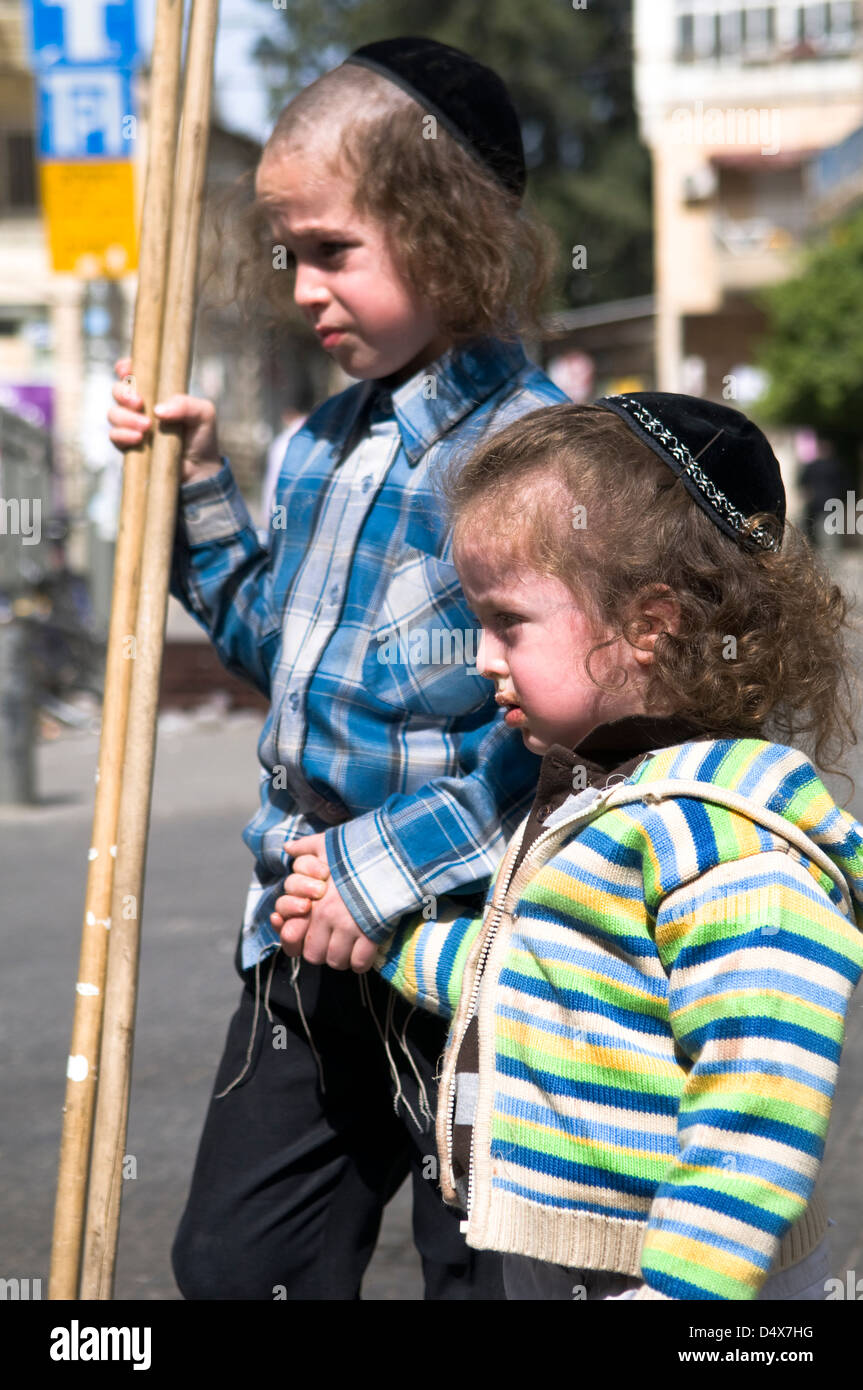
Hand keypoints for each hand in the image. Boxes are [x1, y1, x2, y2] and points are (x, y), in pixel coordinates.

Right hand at [108, 356, 223, 484]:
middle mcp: (140, 406)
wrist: (199, 469)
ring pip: (114, 413)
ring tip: (147, 427)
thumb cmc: (201, 436)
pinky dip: (123, 435)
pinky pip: (114, 436)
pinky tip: (139, 438)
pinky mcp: (128, 445)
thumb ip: (185, 405)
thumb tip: (158, 411)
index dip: (125, 367)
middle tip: (139, 402)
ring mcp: (132, 425)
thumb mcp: (203, 414)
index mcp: (156, 390)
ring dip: (126, 417)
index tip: (128, 370)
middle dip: (123, 393)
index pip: (132, 371)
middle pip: (117, 390)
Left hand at [271, 833, 377, 972]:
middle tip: (331, 944)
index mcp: (312, 901)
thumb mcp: (327, 843)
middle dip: (321, 952)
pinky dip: (361, 962)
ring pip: (336, 961)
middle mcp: (326, 917)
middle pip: (314, 955)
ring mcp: (349, 927)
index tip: (309, 938)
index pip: (292, 936)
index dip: (297, 942)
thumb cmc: (356, 850)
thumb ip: (305, 848)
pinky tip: (364, 953)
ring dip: (341, 958)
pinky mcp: (372, 934)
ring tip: (348, 948)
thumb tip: (288, 847)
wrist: (391, 853)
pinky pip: (360, 962)